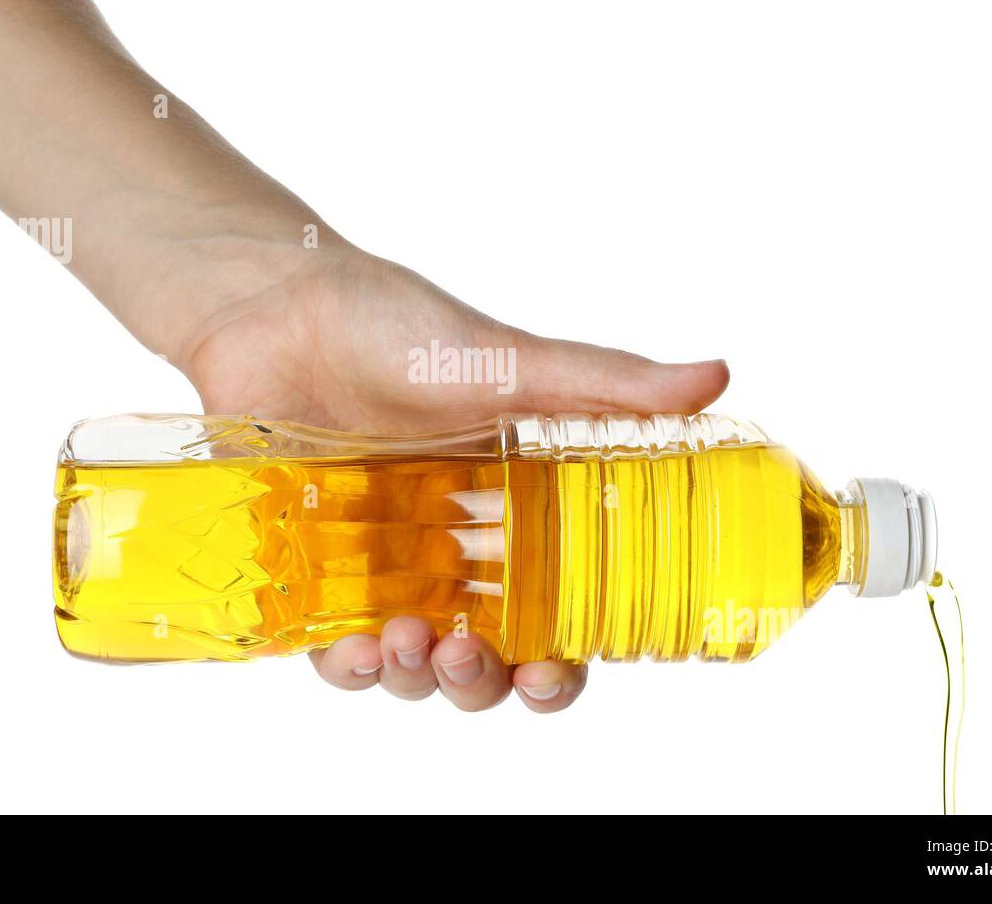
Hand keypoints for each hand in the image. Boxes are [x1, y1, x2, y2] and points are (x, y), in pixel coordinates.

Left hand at [178, 240, 729, 711]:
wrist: (276, 307)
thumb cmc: (394, 327)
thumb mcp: (506, 362)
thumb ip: (605, 383)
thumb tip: (715, 376)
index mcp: (511, 514)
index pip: (551, 616)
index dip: (561, 663)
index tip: (556, 672)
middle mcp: (450, 550)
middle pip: (484, 660)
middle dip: (484, 684)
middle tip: (472, 661)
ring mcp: (380, 565)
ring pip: (412, 665)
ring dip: (418, 678)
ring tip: (410, 644)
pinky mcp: (311, 569)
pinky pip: (332, 647)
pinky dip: (346, 664)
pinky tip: (353, 648)